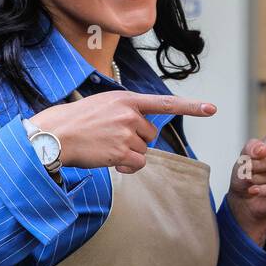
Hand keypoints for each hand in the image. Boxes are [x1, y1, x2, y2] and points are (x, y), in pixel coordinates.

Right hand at [27, 90, 215, 173]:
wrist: (54, 135)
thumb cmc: (76, 122)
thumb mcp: (104, 104)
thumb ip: (127, 111)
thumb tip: (145, 128)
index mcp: (126, 99)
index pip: (165, 103)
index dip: (191, 106)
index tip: (212, 109)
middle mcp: (129, 113)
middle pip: (150, 134)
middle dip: (135, 139)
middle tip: (110, 137)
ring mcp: (126, 132)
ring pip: (143, 149)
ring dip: (128, 153)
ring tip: (104, 146)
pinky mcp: (121, 151)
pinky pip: (137, 164)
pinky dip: (126, 166)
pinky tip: (109, 159)